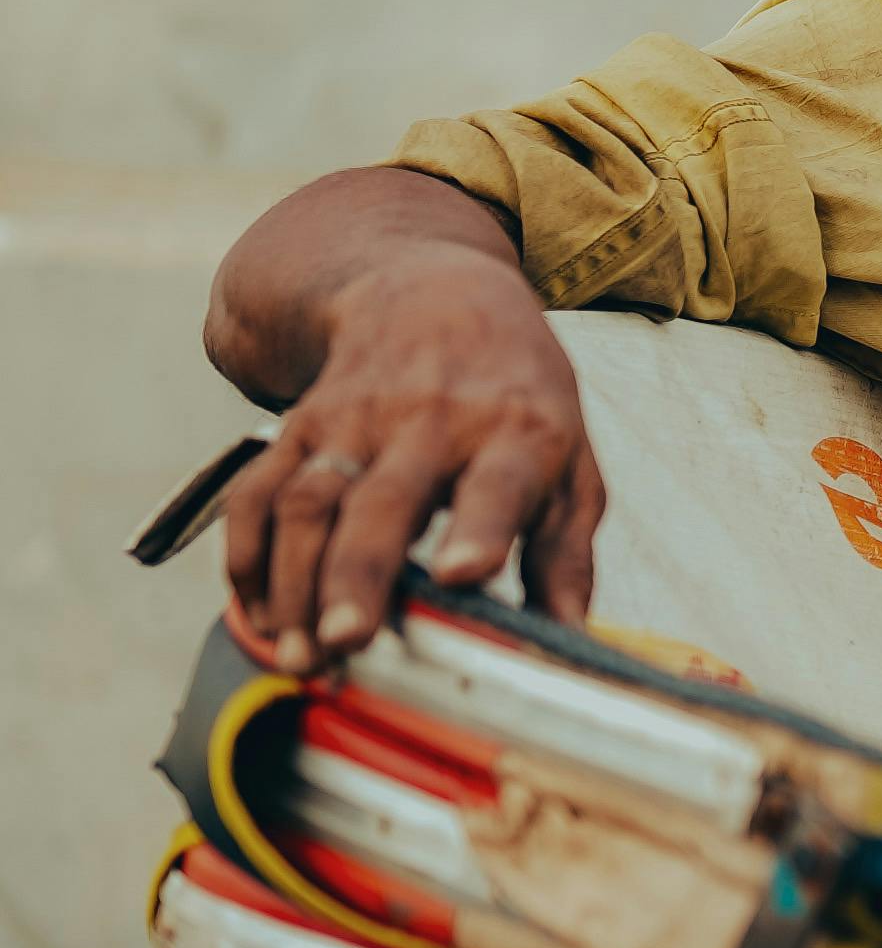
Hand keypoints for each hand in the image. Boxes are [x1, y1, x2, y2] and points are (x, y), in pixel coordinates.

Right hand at [219, 250, 604, 671]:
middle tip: (345, 642)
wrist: (429, 293)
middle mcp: (430, 423)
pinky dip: (246, 557)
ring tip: (298, 654)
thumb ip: (565, 552)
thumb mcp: (569, 460)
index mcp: (515, 431)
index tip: (466, 574)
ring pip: (307, 502)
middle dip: (357, 576)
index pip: (497, 481)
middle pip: (382, 502)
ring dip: (293, 582)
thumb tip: (569, 640)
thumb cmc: (515, 394)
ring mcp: (353, 423)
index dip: (482, 527)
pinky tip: (257, 613)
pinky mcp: (297, 427)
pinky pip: (257, 493)